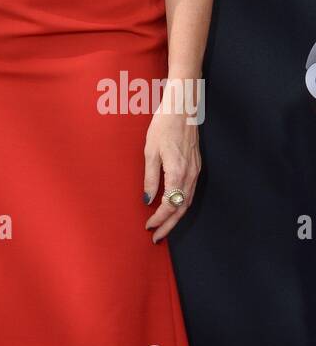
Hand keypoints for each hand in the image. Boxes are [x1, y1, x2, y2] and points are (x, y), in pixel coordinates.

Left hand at [143, 78, 202, 241]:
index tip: (149, 227)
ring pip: (188, 202)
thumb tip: (148, 200)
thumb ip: (150, 178)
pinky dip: (182, 204)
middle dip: (169, 225)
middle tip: (157, 237)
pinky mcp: (196, 166)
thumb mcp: (150, 152)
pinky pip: (190, 192)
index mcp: (178, 173)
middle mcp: (190, 175)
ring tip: (163, 227)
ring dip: (176, 217)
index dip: (159, 219)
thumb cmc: (163, 126)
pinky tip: (173, 207)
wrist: (182, 108)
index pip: (170, 205)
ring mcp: (196, 171)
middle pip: (182, 209)